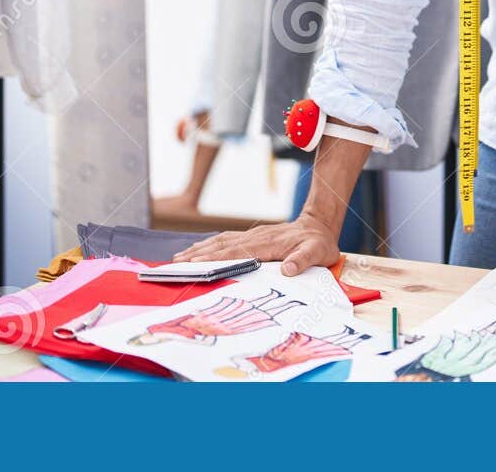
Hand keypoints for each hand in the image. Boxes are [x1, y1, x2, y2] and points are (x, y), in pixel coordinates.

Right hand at [170, 213, 341, 277]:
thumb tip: (288, 269)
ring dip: (200, 249)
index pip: (237, 252)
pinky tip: (199, 249)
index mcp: (269, 244)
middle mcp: (256, 238)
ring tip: (180, 258)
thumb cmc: (319, 243)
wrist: (319, 225)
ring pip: (221, 241)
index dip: (216, 259)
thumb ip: (304, 260)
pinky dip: (210, 244)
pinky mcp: (253, 237)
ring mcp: (253, 236)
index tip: (196, 264)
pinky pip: (227, 240)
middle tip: (176, 264)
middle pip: (222, 246)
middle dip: (198, 255)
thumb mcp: (318, 252)